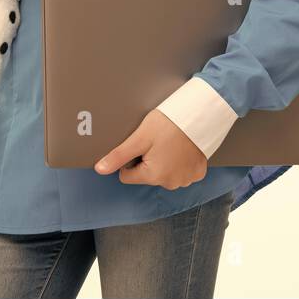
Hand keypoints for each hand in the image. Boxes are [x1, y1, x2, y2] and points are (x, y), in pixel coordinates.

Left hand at [94, 109, 208, 189]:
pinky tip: (181, 148)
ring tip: (170, 143)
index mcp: (153, 176)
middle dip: (148, 161)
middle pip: (147, 175)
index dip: (131, 159)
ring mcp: (186, 180)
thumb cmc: (168, 124)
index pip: (127, 175)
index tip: (141, 145)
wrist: (200, 114)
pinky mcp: (198, 173)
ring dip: (165, 162)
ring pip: (164, 174)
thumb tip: (99, 170)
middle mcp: (171, 183)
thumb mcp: (139, 138)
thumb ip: (119, 156)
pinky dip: (180, 162)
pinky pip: (182, 172)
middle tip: (156, 142)